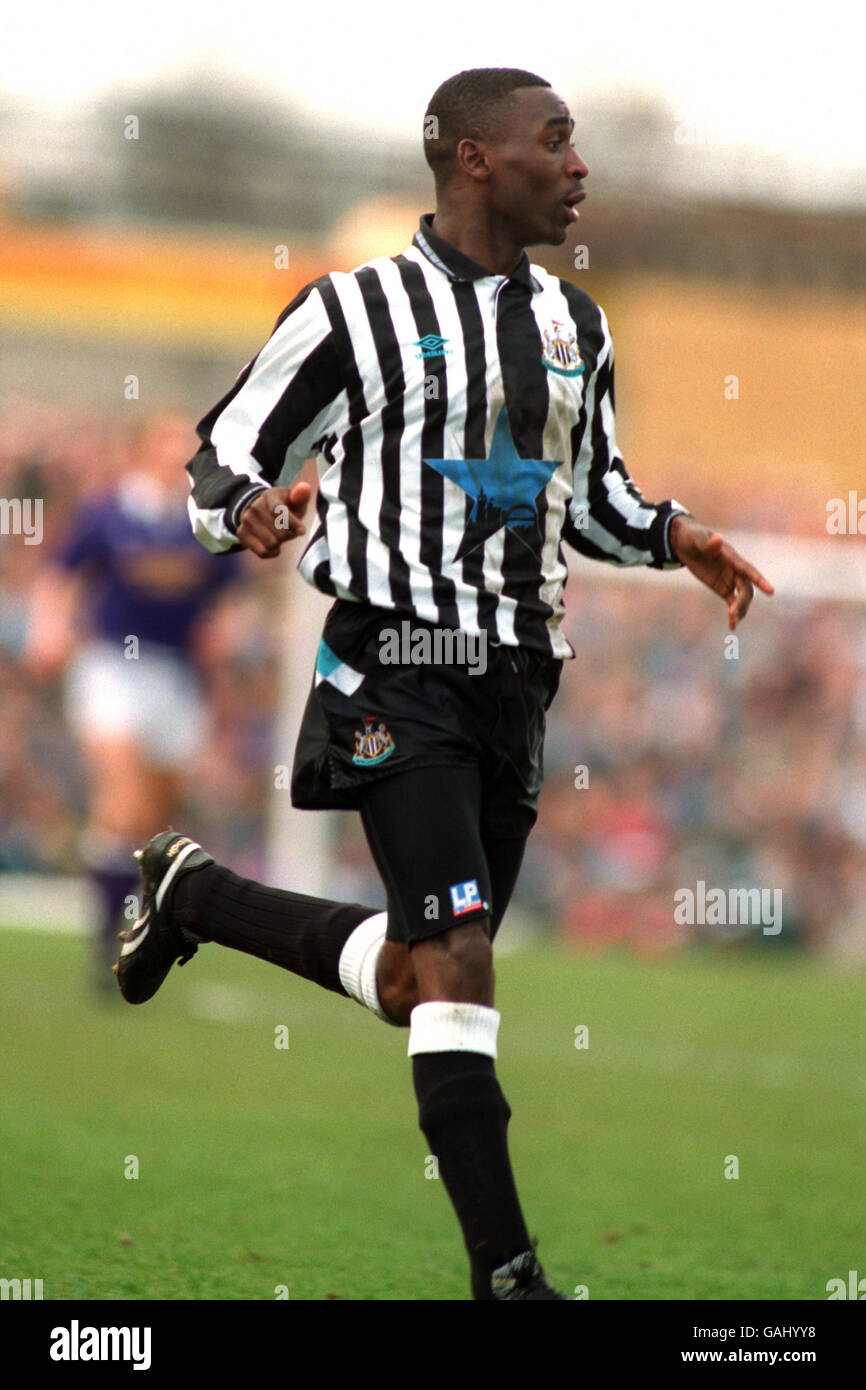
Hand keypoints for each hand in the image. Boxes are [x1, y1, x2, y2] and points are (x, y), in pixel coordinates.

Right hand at [236, 482, 311, 558]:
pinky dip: (272, 552)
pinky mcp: (241, 533)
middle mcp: (255, 507)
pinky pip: (262, 552)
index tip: (302, 531)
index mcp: (270, 496)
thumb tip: (306, 487)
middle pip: (281, 533)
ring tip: (279, 534)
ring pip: (272, 544)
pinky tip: (273, 545)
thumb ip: (301, 497)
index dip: (293, 523)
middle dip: (289, 534)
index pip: (279, 511)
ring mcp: (246, 520)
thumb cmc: (285, 508)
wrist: (262, 512)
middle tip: (287, 529)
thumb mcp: (295, 502)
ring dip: (280, 543)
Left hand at [669, 514, 773, 629]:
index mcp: (731, 558)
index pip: (748, 570)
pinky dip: (733, 613)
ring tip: (733, 622)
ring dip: (740, 610)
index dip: (759, 580)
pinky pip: (732, 602)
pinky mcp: (722, 588)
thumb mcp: (697, 539)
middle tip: (732, 613)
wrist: (685, 544)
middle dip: (742, 602)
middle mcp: (735, 570)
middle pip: (746, 589)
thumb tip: (718, 539)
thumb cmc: (692, 537)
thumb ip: (707, 542)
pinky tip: (732, 626)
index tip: (771, 591)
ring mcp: (730, 579)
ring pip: (742, 598)